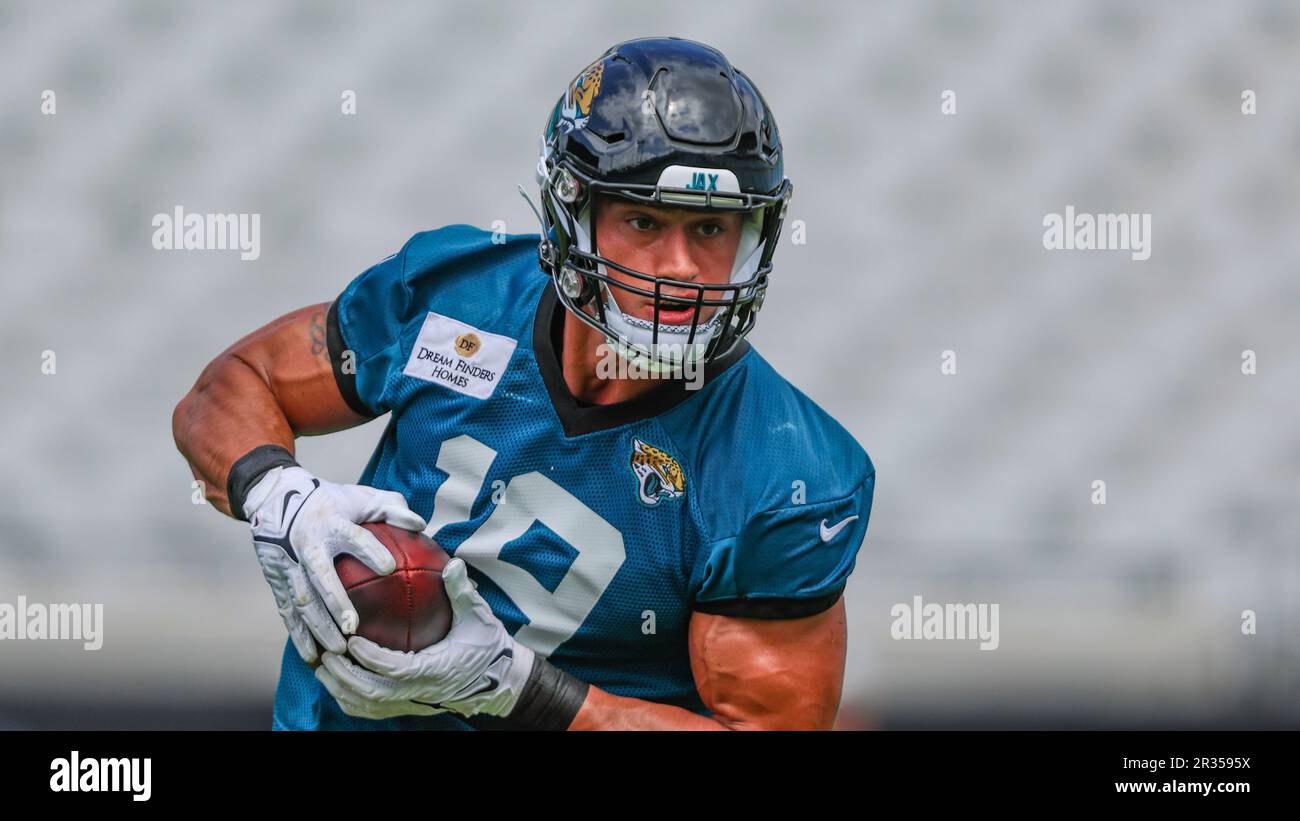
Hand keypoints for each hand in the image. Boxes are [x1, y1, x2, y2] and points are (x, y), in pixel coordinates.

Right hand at [247, 465, 426, 664]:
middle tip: (353, 626)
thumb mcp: (362, 498)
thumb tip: (421, 525)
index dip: (370, 551)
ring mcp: (288, 564)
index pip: (353, 537)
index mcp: (332, 522)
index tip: (389, 567)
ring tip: (339, 650)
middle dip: (334, 602)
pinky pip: (287, 611)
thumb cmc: (332, 501)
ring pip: (302, 600)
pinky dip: (298, 634)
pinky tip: (313, 656)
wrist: (275, 497)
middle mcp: (307, 544)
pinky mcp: (277, 579)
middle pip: (320, 576)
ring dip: (318, 626)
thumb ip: (392, 509)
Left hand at [316, 558, 535, 718]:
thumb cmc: (487, 644)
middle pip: (374, 693)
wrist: (500, 679)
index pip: (397, 669)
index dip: (371, 658)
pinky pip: (374, 711)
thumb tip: (453, 563)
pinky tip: (336, 683)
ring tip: (322, 668)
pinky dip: (351, 700)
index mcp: (435, 670)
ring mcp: (413, 702)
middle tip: (325, 653)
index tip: (351, 640)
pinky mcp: (409, 706)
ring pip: (369, 705)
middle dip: (345, 676)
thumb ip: (462, 591)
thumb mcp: (478, 615)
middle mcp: (421, 691)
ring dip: (342, 689)